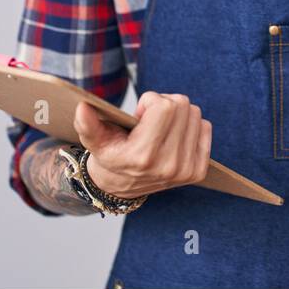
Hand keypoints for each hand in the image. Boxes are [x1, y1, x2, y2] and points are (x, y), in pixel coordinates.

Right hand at [73, 94, 210, 198]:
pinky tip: (173, 135)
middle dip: (164, 104)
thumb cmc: (110, 156)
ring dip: (177, 114)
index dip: (149, 101)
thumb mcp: (94, 141)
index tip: (139, 114)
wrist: (121, 187)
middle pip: (182, 105)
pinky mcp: (198, 171)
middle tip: (149, 119)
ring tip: (159, 128)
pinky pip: (205, 127)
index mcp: (143, 156)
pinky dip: (190, 125)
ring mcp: (186, 170)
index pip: (164, 106)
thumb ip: (87, 124)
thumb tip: (83, 107)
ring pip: (194, 114)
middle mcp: (168, 166)